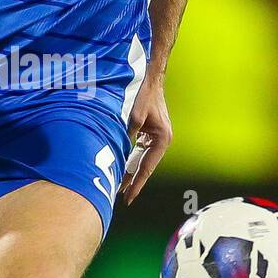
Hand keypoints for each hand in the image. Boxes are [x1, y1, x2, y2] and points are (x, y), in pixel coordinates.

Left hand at [119, 72, 172, 204]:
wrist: (150, 78)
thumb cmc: (144, 95)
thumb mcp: (133, 116)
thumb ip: (126, 136)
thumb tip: (115, 155)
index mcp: (162, 139)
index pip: (146, 167)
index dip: (137, 183)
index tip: (128, 197)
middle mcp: (161, 141)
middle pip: (145, 166)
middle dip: (133, 182)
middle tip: (122, 198)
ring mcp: (155, 137)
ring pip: (141, 160)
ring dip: (131, 172)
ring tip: (120, 187)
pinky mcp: (149, 133)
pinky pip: (139, 151)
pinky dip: (130, 160)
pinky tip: (122, 169)